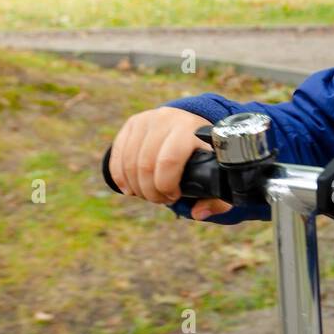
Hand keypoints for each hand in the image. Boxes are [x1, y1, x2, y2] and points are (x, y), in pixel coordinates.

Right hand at [108, 106, 233, 219]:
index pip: (169, 160)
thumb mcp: (216, 172)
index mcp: (191, 130)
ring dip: (136, 187)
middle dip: (150, 191)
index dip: (166, 185)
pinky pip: (118, 155)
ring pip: (129, 162)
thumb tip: (198, 213)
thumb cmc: (204, 154)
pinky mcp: (132, 124)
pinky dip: (120, 177)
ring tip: (149, 195)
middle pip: (146, 164)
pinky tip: (130, 189)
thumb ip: (215, 199)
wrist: (191, 125)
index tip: (174, 195)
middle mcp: (168, 119)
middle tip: (160, 200)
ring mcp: (147, 120)